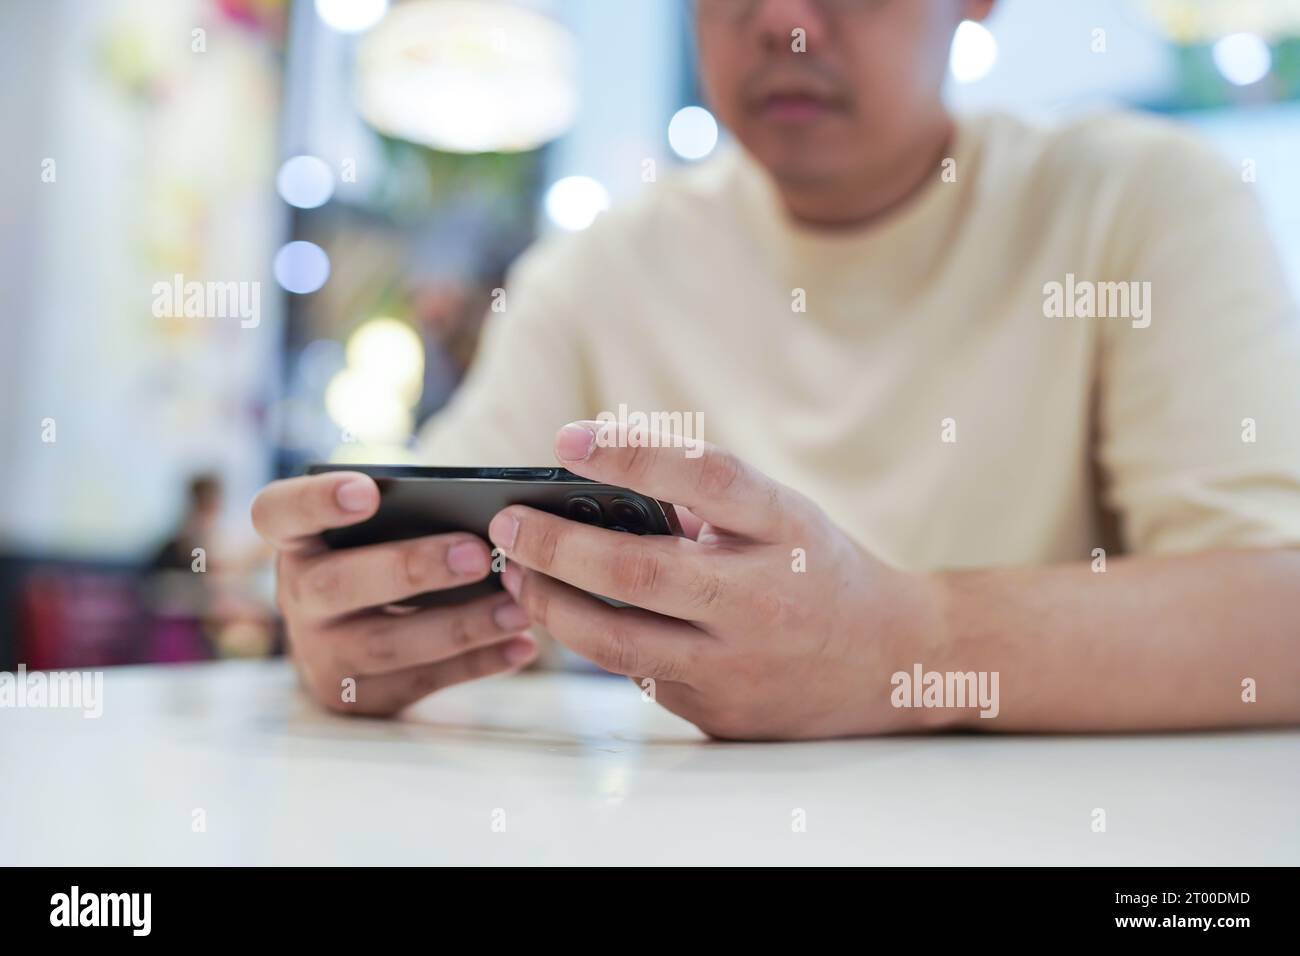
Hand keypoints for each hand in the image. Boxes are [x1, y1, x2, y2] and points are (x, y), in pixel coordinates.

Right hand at [251, 472, 537, 716]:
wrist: (351, 638)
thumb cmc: (379, 558)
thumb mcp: (375, 533)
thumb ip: (410, 517)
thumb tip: (495, 515)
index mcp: (295, 540)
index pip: (279, 513)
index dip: (316, 501)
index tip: (366, 490)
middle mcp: (297, 597)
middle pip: (339, 584)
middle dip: (412, 568)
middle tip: (477, 554)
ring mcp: (321, 653)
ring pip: (385, 644)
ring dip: (460, 625)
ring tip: (518, 607)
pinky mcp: (356, 697)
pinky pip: (420, 681)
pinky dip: (477, 664)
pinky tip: (521, 644)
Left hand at [487, 422, 948, 739]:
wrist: (891, 662)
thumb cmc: (817, 569)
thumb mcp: (781, 515)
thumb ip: (702, 504)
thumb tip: (593, 496)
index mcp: (784, 527)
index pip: (704, 477)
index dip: (632, 453)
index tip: (567, 438)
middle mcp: (762, 598)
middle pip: (640, 571)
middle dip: (556, 546)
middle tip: (506, 524)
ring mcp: (738, 664)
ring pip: (617, 641)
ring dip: (552, 605)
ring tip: (515, 574)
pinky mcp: (718, 712)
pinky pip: (635, 674)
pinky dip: (593, 640)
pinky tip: (567, 615)